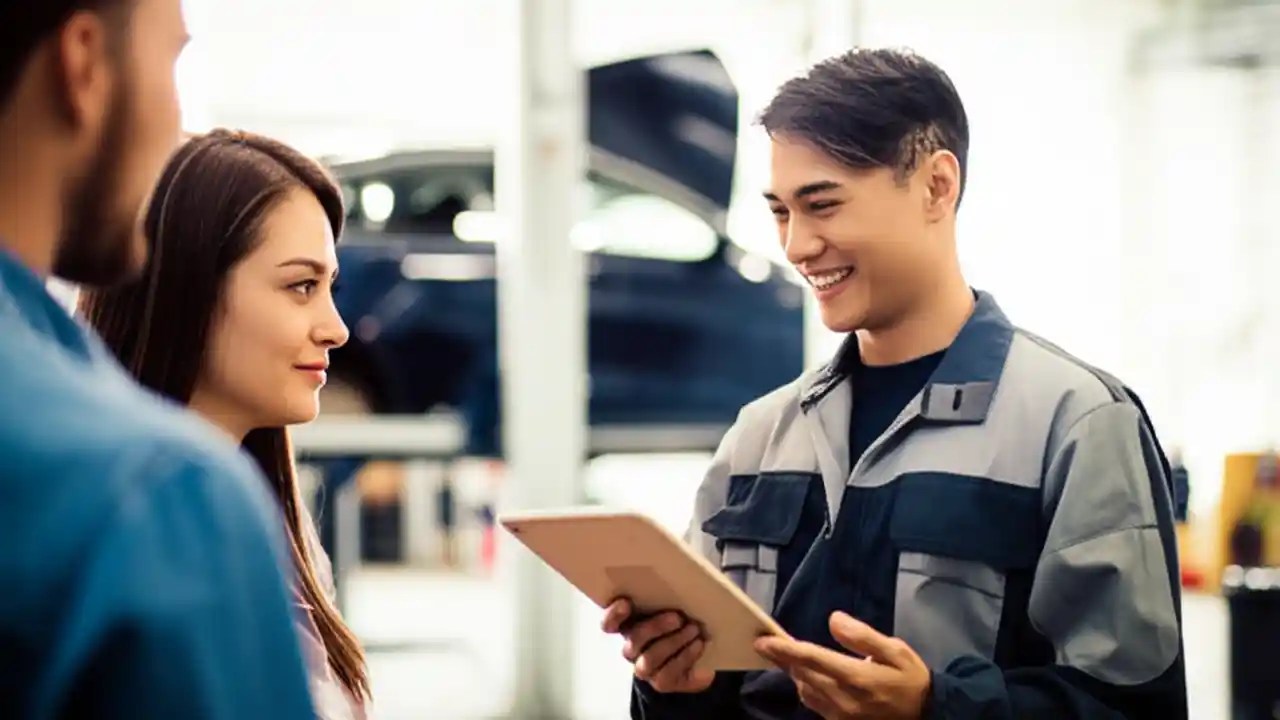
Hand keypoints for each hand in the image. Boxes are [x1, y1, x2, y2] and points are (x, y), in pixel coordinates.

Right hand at [601, 598, 715, 692]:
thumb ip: (667, 594)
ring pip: (649, 658)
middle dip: (655, 627)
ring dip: (673, 642)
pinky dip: (685, 656)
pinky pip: (668, 673)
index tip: (627, 602)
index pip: (609, 623)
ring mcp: (645, 668)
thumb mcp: (675, 605)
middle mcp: (632, 648)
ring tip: (693, 629)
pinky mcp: (662, 682)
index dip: (613, 614)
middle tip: (677, 617)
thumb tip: (678, 572)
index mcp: (629, 626)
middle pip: (633, 640)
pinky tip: (698, 644)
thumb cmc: (685, 623)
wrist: (703, 655)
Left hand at [755, 612, 930, 719]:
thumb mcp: (895, 650)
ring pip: (806, 692)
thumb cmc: (910, 679)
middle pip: (803, 676)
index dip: (785, 650)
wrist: (928, 716)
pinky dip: (807, 689)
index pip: (812, 660)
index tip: (763, 641)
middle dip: (785, 660)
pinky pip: (815, 705)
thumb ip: (863, 636)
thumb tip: (834, 619)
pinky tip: (809, 677)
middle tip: (769, 644)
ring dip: (795, 675)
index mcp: (858, 678)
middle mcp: (845, 700)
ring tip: (790, 658)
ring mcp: (842, 716)